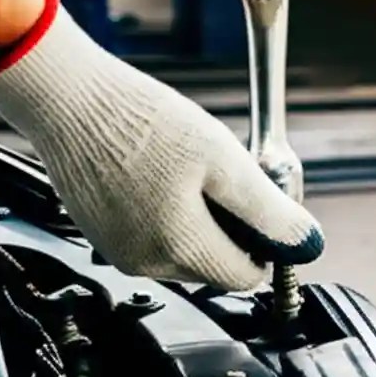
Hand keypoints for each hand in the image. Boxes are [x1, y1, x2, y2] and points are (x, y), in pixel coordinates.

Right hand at [0, 0, 323, 289]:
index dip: (265, 243)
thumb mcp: (223, 160)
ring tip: (184, 167)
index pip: (248, 278)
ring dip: (198, 218)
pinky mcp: (101, 234)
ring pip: (183, 252)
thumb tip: (306, 247)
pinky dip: (165, 211)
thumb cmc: (140, 121)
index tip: (261, 202)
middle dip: (230, 228)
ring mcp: (118, 251)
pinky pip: (151, 236)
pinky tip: (156, 170)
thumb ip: (268, 211)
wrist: (69, 98)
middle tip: (221, 172)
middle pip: (215, 266)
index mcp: (181, 250)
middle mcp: (146, 264)